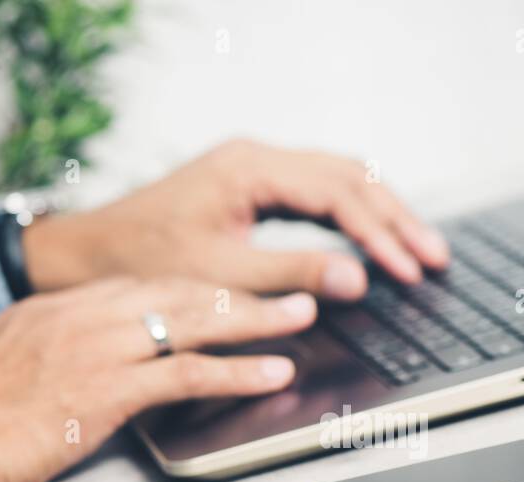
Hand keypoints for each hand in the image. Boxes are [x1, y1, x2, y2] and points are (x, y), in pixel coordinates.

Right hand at [0, 277, 316, 481]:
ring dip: (256, 322)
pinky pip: (187, 373)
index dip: (198, 289)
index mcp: (57, 307)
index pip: (145, 287)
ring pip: (194, 322)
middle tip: (291, 292)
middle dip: (242, 292)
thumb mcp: (10, 370)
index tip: (232, 292)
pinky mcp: (104, 389)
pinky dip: (237, 371)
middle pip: (180, 292)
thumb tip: (93, 374)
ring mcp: (95, 348)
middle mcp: (82, 315)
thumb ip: (57, 358)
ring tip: (301, 321)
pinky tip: (272, 373)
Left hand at [21, 139, 448, 299]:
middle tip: (436, 256)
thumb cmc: (141, 261)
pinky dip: (352, 217)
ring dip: (380, 215)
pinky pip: (318, 194)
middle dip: (396, 219)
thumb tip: (357, 280)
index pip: (338, 194)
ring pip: (338, 181)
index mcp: (250, 170)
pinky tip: (372, 239)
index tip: (409, 269)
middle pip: (350, 178)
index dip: (380, 234)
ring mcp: (254, 170)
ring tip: (419, 249)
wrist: (88, 253)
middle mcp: (257, 159)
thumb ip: (291, 276)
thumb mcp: (220, 277)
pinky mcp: (250, 189)